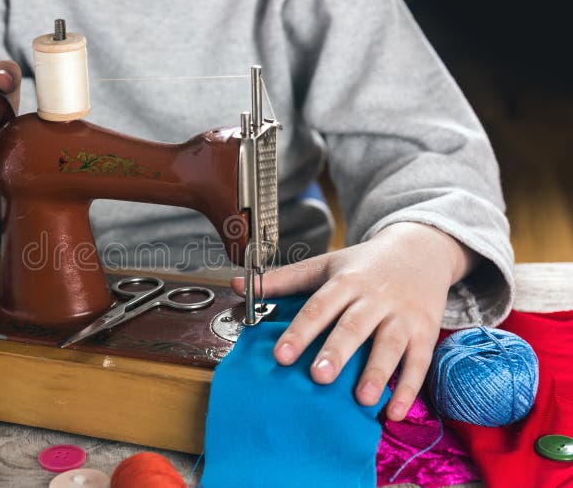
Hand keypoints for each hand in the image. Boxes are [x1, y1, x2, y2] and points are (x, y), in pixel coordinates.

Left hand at [231, 222, 477, 420]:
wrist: (422, 249)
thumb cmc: (364, 263)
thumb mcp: (324, 264)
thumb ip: (282, 279)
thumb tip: (237, 284)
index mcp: (345, 282)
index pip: (319, 307)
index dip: (300, 332)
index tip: (281, 356)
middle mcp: (374, 298)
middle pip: (353, 327)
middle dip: (336, 352)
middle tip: (318, 377)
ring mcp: (402, 316)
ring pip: (390, 345)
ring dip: (377, 373)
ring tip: (362, 399)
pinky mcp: (424, 331)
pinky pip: (419, 362)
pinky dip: (408, 388)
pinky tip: (393, 412)